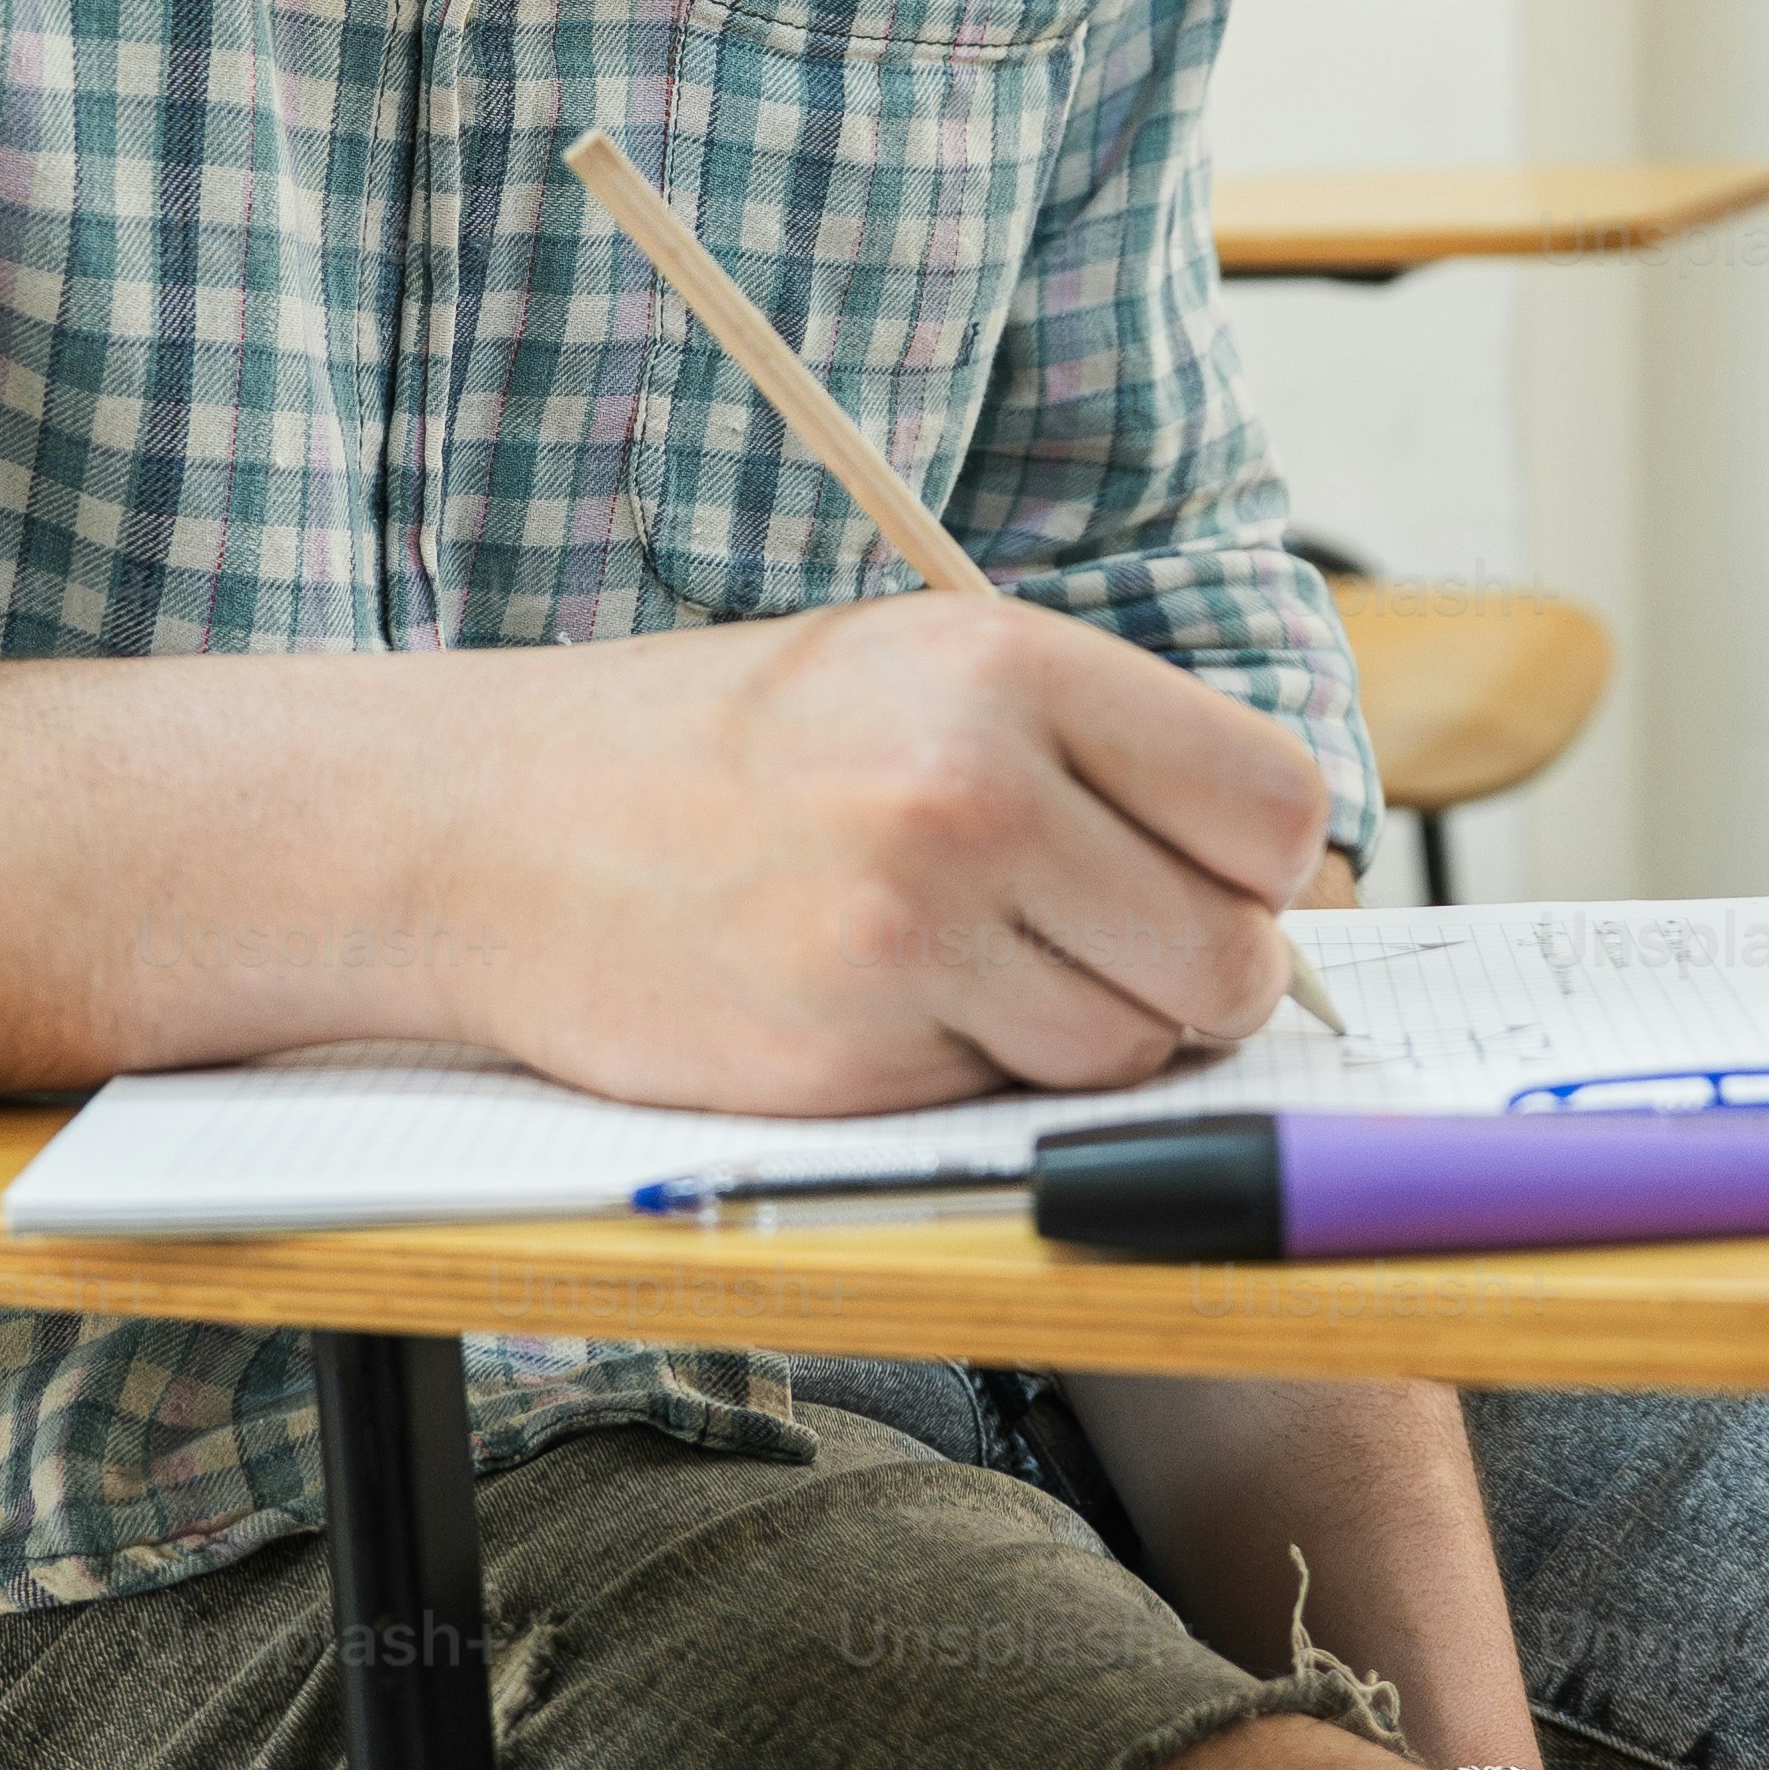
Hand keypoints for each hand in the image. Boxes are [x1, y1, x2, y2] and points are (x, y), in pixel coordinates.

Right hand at [427, 588, 1327, 1110]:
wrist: (487, 826)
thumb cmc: (720, 751)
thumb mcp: (914, 672)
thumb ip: (1095, 757)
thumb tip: (1282, 896)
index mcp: (1009, 663)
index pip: (1272, 806)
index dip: (1253, 868)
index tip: (1196, 880)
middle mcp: (976, 787)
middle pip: (1229, 954)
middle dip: (1185, 979)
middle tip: (1081, 947)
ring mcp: (913, 930)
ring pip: (1134, 1052)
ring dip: (1076, 1040)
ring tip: (952, 964)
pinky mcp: (854, 1055)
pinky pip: (1013, 1106)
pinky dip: (971, 1082)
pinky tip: (872, 1007)